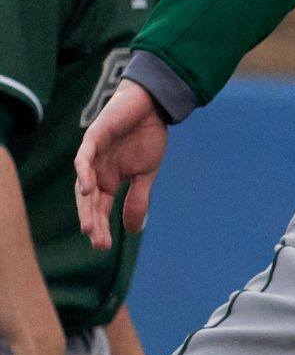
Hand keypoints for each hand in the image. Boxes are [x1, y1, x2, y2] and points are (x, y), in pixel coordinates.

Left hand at [73, 80, 165, 251]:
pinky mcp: (93, 138)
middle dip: (93, 222)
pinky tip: (87, 190)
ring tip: (89, 226)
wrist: (152, 106)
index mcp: (110, 180)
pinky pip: (83, 158)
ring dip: (85, 206)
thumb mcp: (146, 174)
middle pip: (90, 202)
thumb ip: (138, 199)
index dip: (102, 227)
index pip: (101, 208)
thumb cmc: (148, 137)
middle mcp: (97, 171)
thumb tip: (133, 231)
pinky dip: (84, 173)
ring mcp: (93, 156)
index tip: (103, 247)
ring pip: (84, 185)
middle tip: (96, 242)